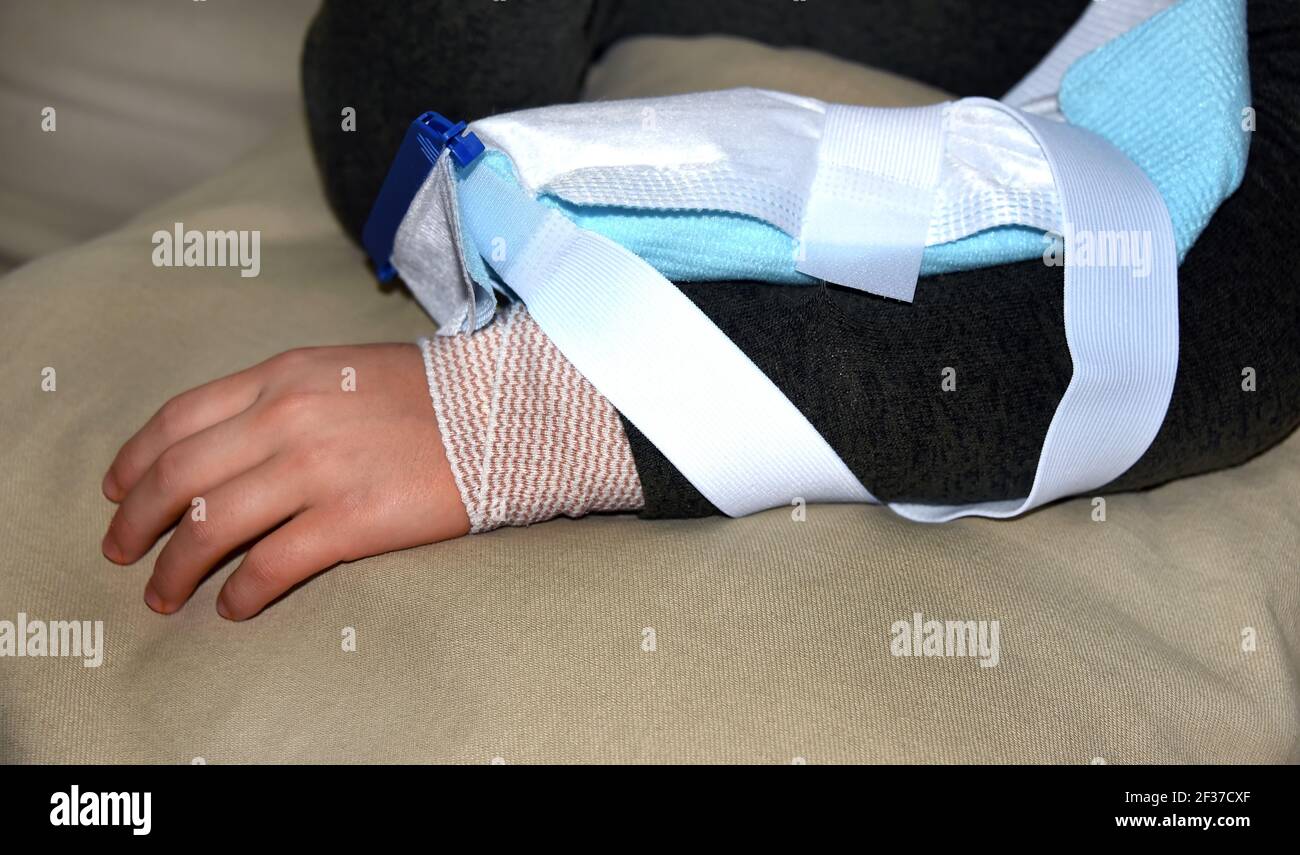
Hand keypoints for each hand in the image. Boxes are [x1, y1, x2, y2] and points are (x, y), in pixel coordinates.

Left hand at [101, 344, 469, 619]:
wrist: (506, 412)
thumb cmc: (429, 394)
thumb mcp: (341, 369)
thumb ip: (282, 397)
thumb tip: (230, 446)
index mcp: (283, 376)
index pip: (177, 419)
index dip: (133, 461)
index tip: (116, 492)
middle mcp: (287, 417)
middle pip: (178, 477)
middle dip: (136, 523)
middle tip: (121, 552)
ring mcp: (318, 470)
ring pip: (210, 526)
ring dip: (174, 568)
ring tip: (163, 594)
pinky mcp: (352, 520)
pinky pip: (271, 565)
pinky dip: (240, 593)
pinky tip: (232, 606)